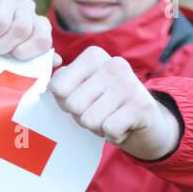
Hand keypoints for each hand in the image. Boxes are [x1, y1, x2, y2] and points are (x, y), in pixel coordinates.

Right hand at [0, 0, 58, 65]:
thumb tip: (57, 61)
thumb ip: (34, 64)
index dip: (27, 52)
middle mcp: (26, 8)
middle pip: (23, 27)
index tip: (12, 57)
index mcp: (36, 26)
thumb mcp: (9, 65)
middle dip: (3, 46)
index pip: (43, 37)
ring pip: (2, 21)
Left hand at [47, 47, 180, 159]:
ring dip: (98, 128)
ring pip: (89, 120)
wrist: (146, 122)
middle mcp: (114, 64)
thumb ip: (61, 81)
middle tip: (100, 113)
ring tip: (112, 119)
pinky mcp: (141, 105)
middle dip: (82, 117)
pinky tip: (123, 127)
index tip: (83, 101)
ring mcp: (129, 83)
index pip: (57, 88)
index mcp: (94, 55)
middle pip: (73, 105)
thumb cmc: (105, 105)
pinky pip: (109, 129)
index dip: (65, 104)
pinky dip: (113, 136)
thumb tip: (46, 76)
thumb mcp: (81, 89)